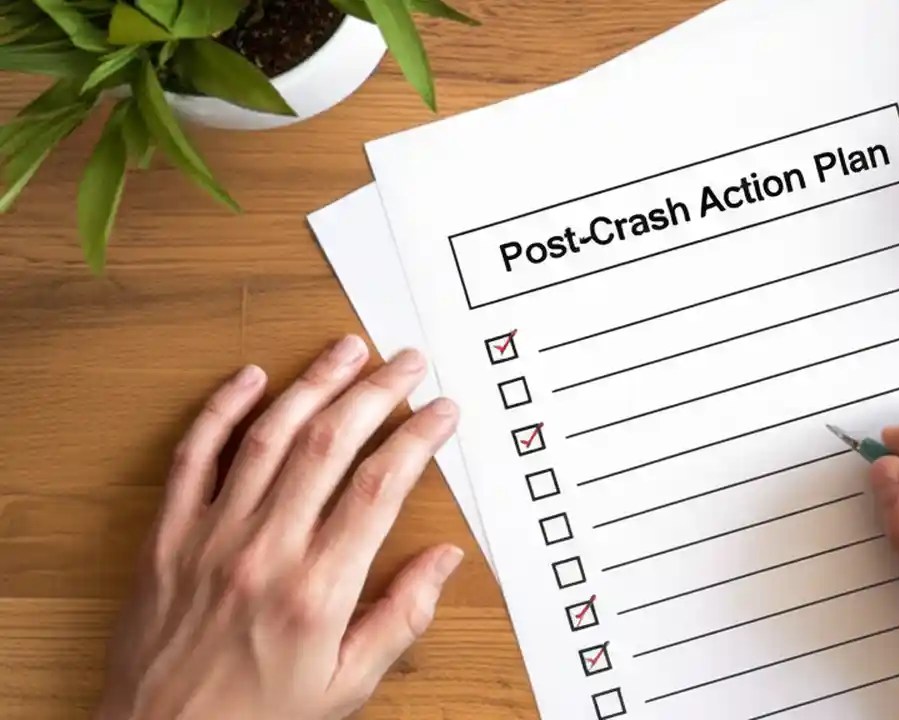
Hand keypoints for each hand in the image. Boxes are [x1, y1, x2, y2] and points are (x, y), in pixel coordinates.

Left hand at [96, 336, 461, 719]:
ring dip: (312, 384)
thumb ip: (401, 618)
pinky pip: (194, 456)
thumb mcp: (347, 685)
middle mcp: (265, 551)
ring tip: (346, 350)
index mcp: (317, 590)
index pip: (379, 488)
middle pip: (330, 445)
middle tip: (406, 363)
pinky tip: (251, 378)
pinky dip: (220, 410)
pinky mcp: (169, 535)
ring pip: (268, 437)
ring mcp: (212, 536)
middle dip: (375, 393)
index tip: (440, 414)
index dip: (416, 439)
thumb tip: (444, 561)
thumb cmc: (257, 718)